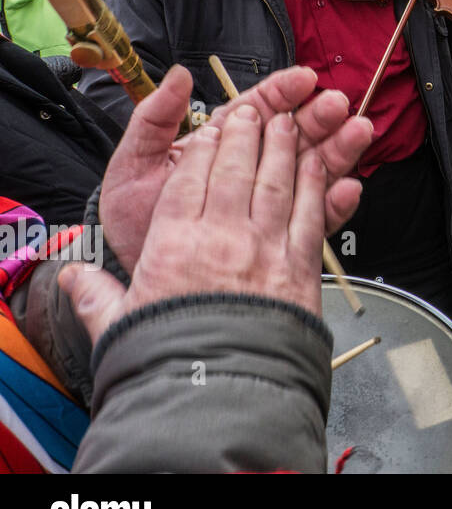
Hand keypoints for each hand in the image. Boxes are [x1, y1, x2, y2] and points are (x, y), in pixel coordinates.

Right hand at [60, 102, 344, 347]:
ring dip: (286, 148)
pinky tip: (320, 166)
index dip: (204, 148)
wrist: (221, 395)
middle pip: (237, 170)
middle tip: (252, 113)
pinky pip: (311, 213)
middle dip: (246, 134)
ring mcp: (266, 249)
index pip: (191, 179)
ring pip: (278, 182)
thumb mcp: (119, 326)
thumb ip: (97, 295)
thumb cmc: (171, 361)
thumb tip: (74, 277)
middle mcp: (223, 237)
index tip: (212, 128)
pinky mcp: (301, 267)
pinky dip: (317, 184)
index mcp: (174, 244)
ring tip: (289, 124)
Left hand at [98, 65, 372, 274]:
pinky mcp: (283, 236)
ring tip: (359, 133)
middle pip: (293, 136)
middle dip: (318, 117)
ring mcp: (270, 202)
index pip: (258, 110)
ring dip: (338, 150)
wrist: (136, 276)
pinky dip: (335, 204)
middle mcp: (251, 168)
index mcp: (222, 143)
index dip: (283, 92)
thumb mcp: (135, 162)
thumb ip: (156, 117)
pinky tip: (348, 188)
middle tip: (338, 105)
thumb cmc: (133, 220)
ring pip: (312, 169)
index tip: (305, 79)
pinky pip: (315, 219)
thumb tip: (179, 74)